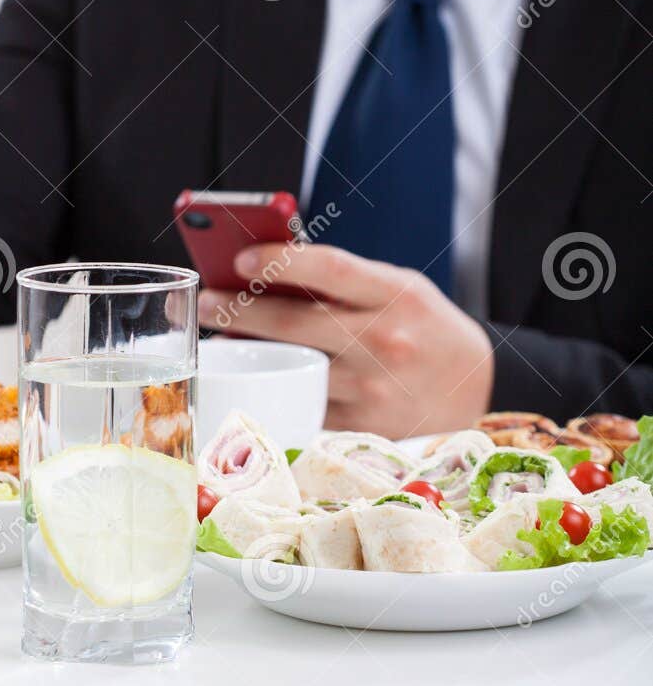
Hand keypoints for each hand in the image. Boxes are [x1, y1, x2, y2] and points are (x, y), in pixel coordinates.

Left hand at [199, 243, 492, 439]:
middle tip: (206, 302)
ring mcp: (375, 389)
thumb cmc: (423, 324)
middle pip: (297, 324)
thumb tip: (266, 271)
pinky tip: (253, 378)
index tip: (240, 257)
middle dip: (240, 311)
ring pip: (294, 369)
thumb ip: (344, 279)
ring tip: (219, 340)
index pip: (330, 268)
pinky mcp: (365, 428)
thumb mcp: (397, 286)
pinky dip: (275, 390)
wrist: (478, 385)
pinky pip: (307, 406)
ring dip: (249, 355)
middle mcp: (386, 340)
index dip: (281, 261)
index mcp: (396, 293)